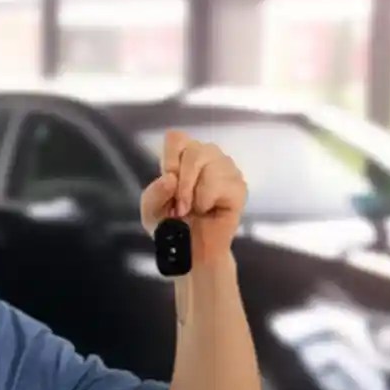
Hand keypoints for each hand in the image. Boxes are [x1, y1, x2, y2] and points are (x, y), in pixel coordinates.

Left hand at [140, 130, 247, 267]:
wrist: (193, 251)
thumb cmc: (173, 226)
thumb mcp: (151, 211)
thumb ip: (154, 194)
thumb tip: (170, 178)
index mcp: (183, 156)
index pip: (176, 137)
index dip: (170, 157)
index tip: (169, 181)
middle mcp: (207, 156)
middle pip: (194, 151)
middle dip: (183, 183)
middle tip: (180, 207)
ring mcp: (226, 169)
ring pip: (208, 166)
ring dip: (195, 195)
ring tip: (196, 209)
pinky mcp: (238, 186)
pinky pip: (220, 184)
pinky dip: (207, 201)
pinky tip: (210, 210)